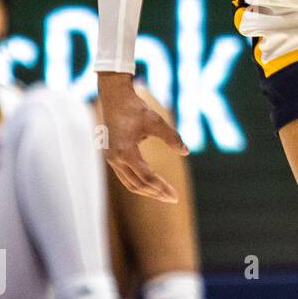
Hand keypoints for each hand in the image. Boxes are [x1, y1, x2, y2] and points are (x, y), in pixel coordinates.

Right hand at [96, 72, 188, 201]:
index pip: (146, 177)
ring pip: (130, 184)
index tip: (175, 195)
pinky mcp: (112, 158)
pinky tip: (153, 185)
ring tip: (165, 195)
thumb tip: (186, 152)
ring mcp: (111, 160)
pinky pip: (126, 177)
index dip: (161, 188)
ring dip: (147, 191)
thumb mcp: (156, 121)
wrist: (114, 99)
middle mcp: (115, 159)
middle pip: (137, 185)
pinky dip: (139, 184)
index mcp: (125, 152)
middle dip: (156, 193)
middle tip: (173, 199)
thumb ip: (171, 137)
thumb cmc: (135, 109)